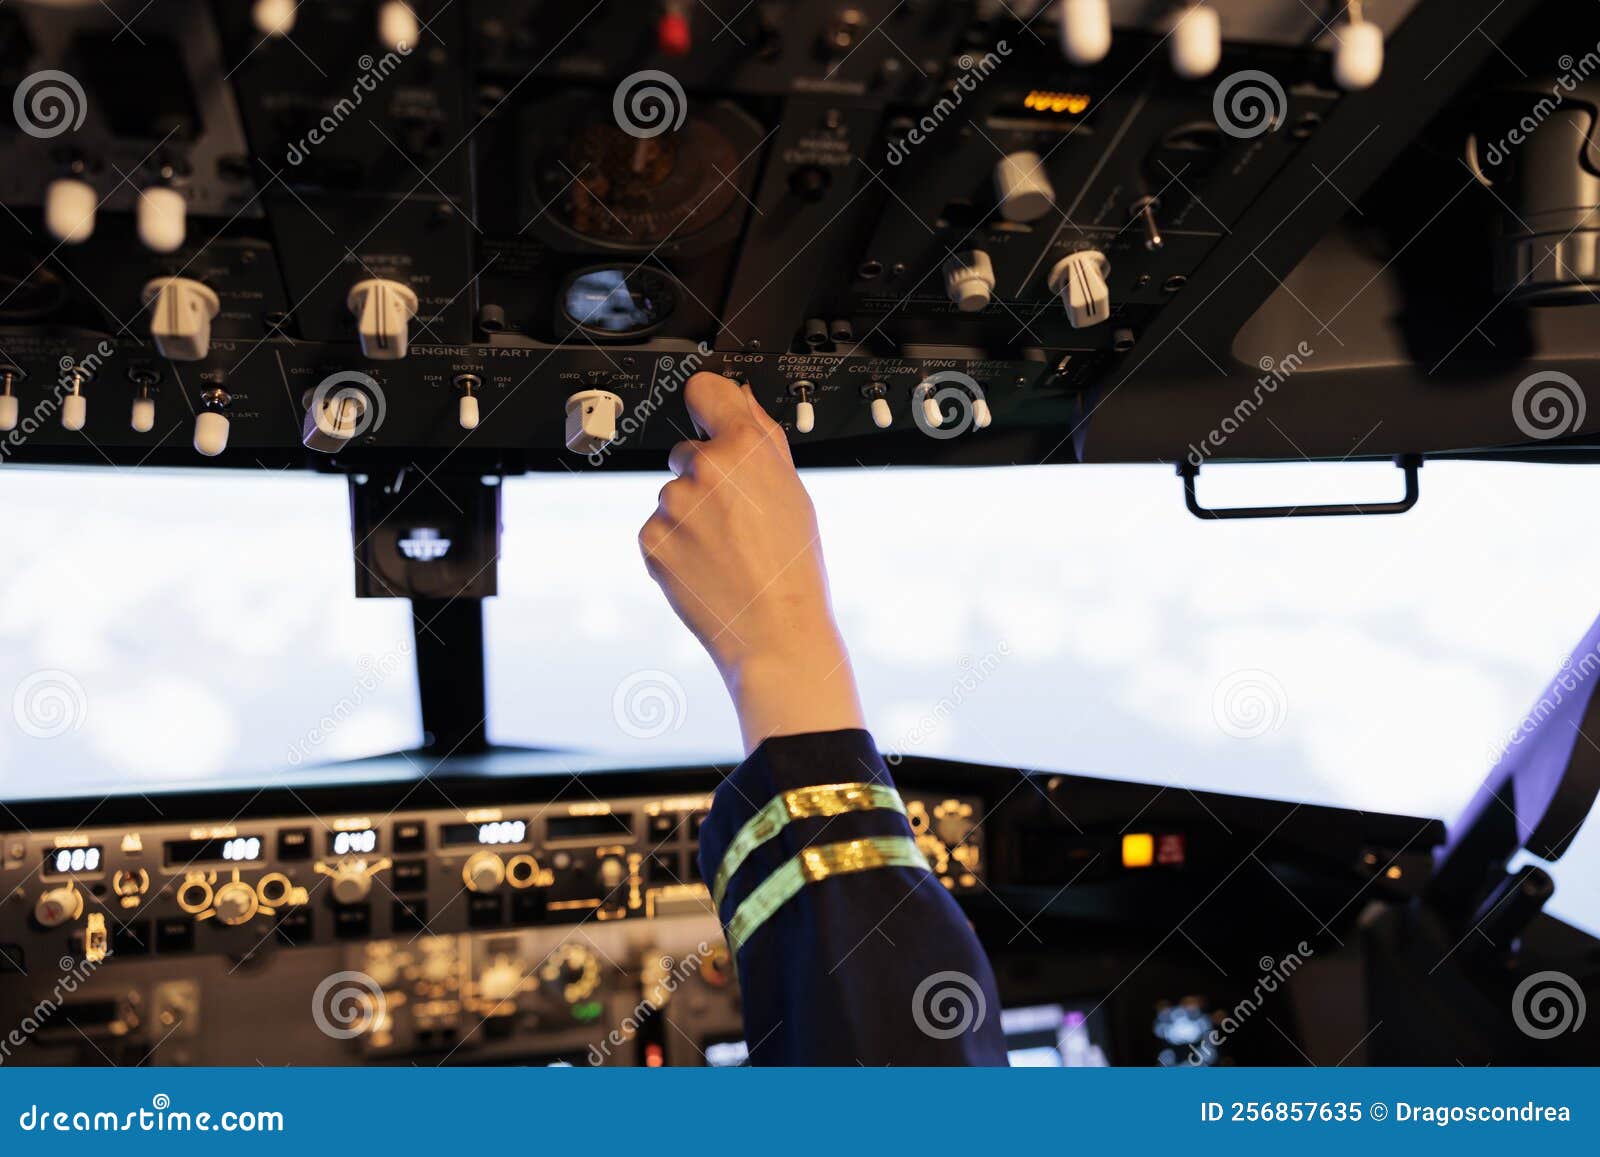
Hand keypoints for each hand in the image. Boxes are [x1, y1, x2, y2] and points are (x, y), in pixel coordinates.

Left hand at [639, 372, 863, 752]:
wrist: (773, 632)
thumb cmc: (792, 567)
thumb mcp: (793, 492)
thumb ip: (762, 436)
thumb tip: (739, 397)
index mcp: (745, 448)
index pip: (705, 390)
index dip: (707, 402)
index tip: (707, 412)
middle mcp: (704, 469)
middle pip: (689, 451)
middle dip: (707, 477)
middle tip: (739, 519)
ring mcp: (673, 505)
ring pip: (674, 494)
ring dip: (692, 515)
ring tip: (727, 549)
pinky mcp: (651, 539)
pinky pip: (658, 528)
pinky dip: (675, 544)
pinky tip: (706, 565)